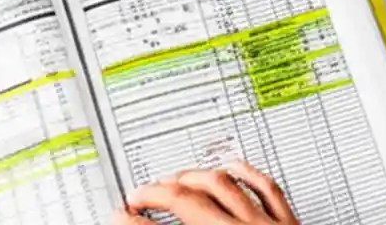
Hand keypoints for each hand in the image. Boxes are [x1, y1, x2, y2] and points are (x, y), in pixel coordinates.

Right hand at [113, 162, 297, 224]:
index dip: (134, 222)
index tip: (119, 216)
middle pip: (188, 199)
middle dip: (155, 193)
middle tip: (138, 198)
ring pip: (222, 183)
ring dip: (191, 176)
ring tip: (173, 179)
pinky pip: (266, 187)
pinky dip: (244, 172)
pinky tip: (230, 167)